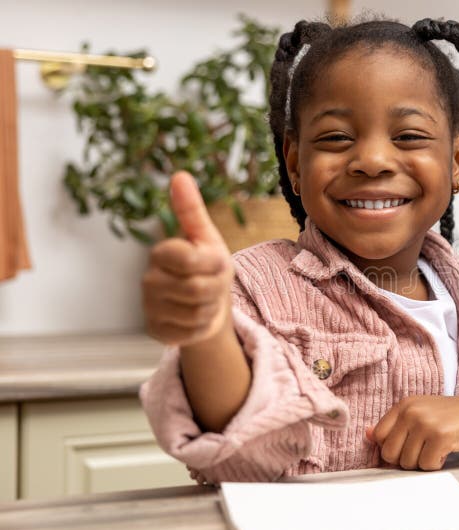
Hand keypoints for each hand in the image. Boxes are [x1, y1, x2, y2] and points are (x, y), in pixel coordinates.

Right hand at [142, 171, 232, 345]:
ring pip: (196, 313)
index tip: (217, 261)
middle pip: (197, 289)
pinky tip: (198, 318)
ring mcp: (149, 307)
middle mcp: (149, 279)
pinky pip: (191, 333)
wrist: (205, 304)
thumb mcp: (206, 237)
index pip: (188, 259)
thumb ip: (191, 210)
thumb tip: (180, 174)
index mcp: (161, 253)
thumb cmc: (208, 266)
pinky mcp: (156, 330)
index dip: (214, 264)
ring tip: (207, 300)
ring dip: (212, 307)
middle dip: (217, 288)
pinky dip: (204, 326)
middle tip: (215, 283)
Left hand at [367, 395, 458, 470]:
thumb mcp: (420, 412)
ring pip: (408, 463)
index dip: (391, 449)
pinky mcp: (440, 436)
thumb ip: (394, 425)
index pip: (378, 437)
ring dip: (423, 462)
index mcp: (403, 405)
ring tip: (436, 448)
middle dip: (406, 459)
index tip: (407, 448)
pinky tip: (445, 451)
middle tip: (424, 449)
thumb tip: (367, 435)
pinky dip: (437, 465)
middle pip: (389, 454)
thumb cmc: (450, 416)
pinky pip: (427, 465)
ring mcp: (425, 423)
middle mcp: (411, 411)